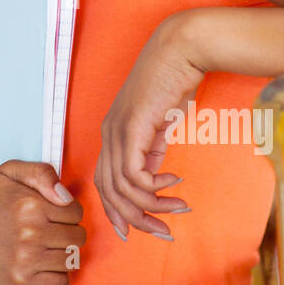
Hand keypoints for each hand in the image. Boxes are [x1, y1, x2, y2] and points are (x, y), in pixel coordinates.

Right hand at [0, 160, 84, 284]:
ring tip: (47, 244)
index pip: (76, 212)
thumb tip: (66, 196)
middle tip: (52, 228)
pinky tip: (43, 262)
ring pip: (71, 260)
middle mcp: (28, 234)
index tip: (54, 211)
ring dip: (64, 252)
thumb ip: (41, 172)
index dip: (69, 210)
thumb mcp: (9, 172)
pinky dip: (57, 273)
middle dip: (69, 231)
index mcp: (29, 205)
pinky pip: (61, 282)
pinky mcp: (19, 282)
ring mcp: (24, 261)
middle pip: (77, 237)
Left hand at [95, 13, 205, 242]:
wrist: (181, 52)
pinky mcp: (133, 128)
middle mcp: (108, 134)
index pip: (102, 183)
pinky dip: (154, 189)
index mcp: (112, 133)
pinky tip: (175, 184)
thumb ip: (152, 151)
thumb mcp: (159, 125)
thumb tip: (153, 178)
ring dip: (152, 207)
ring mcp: (117, 131)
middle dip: (134, 220)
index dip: (115, 211)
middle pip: (108, 192)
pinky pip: (135, 176)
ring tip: (178, 208)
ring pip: (122, 189)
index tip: (134, 232)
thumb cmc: (173, 83)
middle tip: (163, 232)